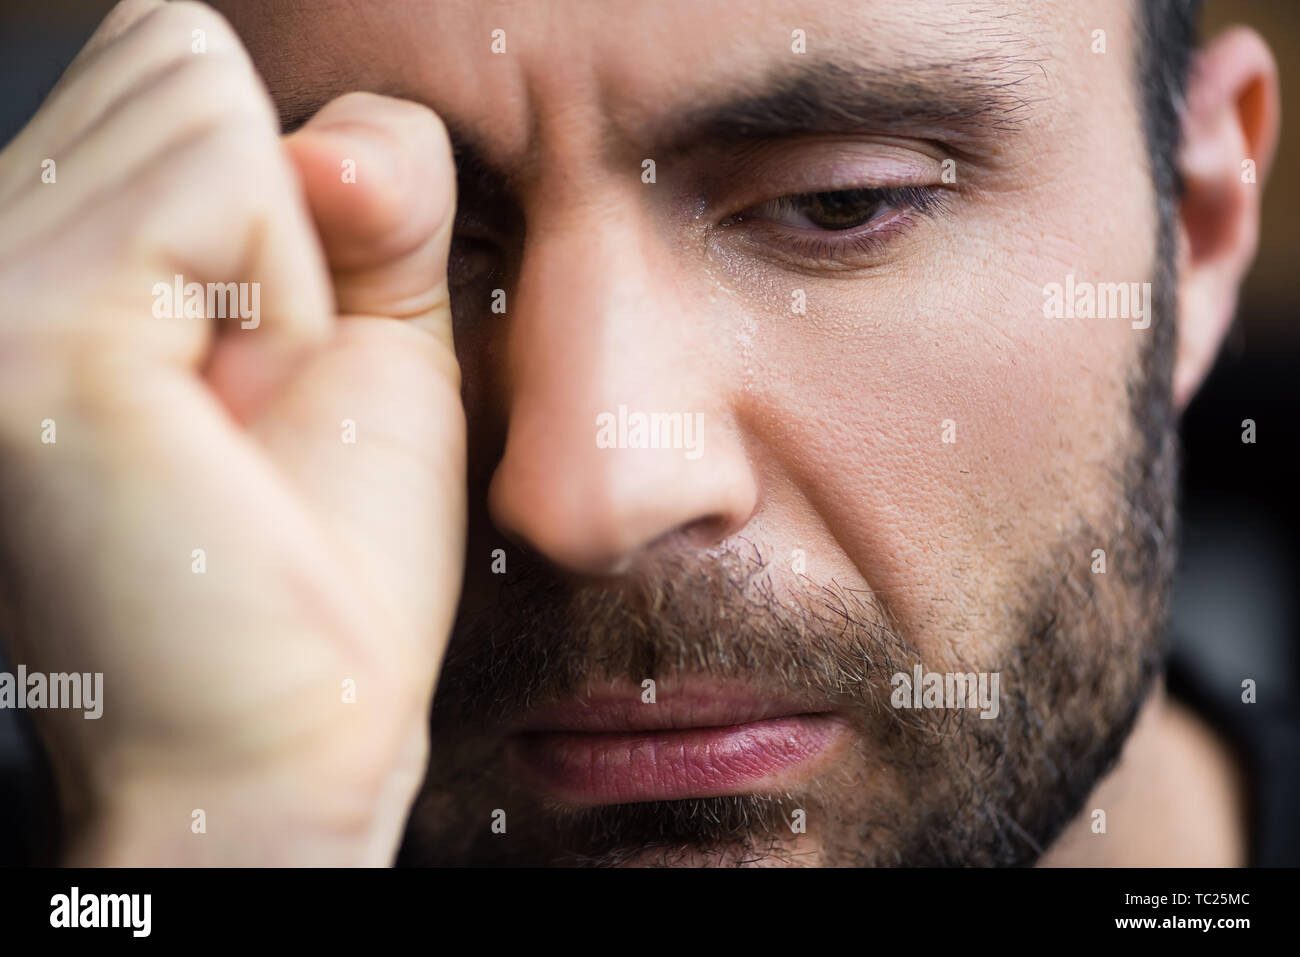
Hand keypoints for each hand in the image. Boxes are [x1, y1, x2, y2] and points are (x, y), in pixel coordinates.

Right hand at [0, 0, 464, 863]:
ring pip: (206, 103)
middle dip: (282, 227)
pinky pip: (227, 180)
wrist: (292, 735)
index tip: (270, 352)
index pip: (175, 66)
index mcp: (52, 250)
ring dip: (285, 270)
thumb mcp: (372, 331)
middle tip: (255, 391)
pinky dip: (286, 298)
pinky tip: (230, 414)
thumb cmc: (329, 556)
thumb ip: (367, 182)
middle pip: (186, 63)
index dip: (278, 199)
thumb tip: (326, 127)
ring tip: (239, 409)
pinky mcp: (36, 328)